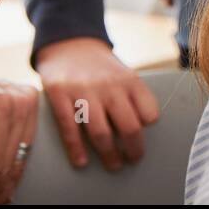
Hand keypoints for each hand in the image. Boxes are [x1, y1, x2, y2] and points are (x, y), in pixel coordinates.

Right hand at [36, 38, 159, 169]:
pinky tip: (82, 162)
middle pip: (128, 126)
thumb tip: (143, 127)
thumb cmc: (101, 67)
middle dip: (134, 149)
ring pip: (101, 132)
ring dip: (109, 154)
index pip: (149, 112)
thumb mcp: (124, 73)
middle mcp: (110, 86)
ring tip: (114, 165)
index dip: (147, 127)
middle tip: (133, 160)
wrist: (69, 43)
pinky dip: (76, 149)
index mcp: (130, 81)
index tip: (144, 137)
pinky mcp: (59, 95)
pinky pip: (70, 128)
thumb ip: (133, 96)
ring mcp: (84, 91)